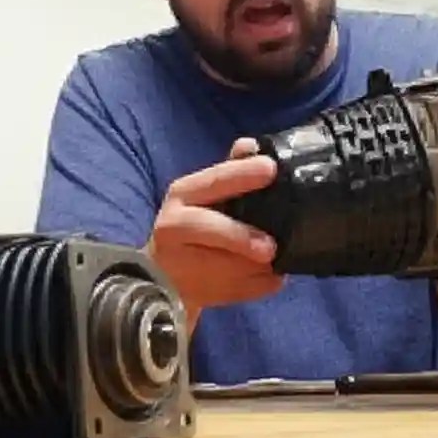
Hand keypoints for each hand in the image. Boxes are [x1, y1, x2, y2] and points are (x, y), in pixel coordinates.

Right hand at [147, 138, 283, 327]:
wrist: (163, 275)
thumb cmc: (193, 224)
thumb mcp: (205, 194)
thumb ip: (230, 171)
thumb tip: (251, 146)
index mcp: (183, 194)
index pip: (212, 182)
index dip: (241, 175)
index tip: (270, 170)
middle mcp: (174, 225)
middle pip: (208, 228)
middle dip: (240, 238)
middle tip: (270, 248)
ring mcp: (180, 262)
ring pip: (223, 266)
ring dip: (254, 268)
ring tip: (275, 262)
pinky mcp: (192, 291)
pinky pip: (235, 291)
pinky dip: (258, 285)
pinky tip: (269, 277)